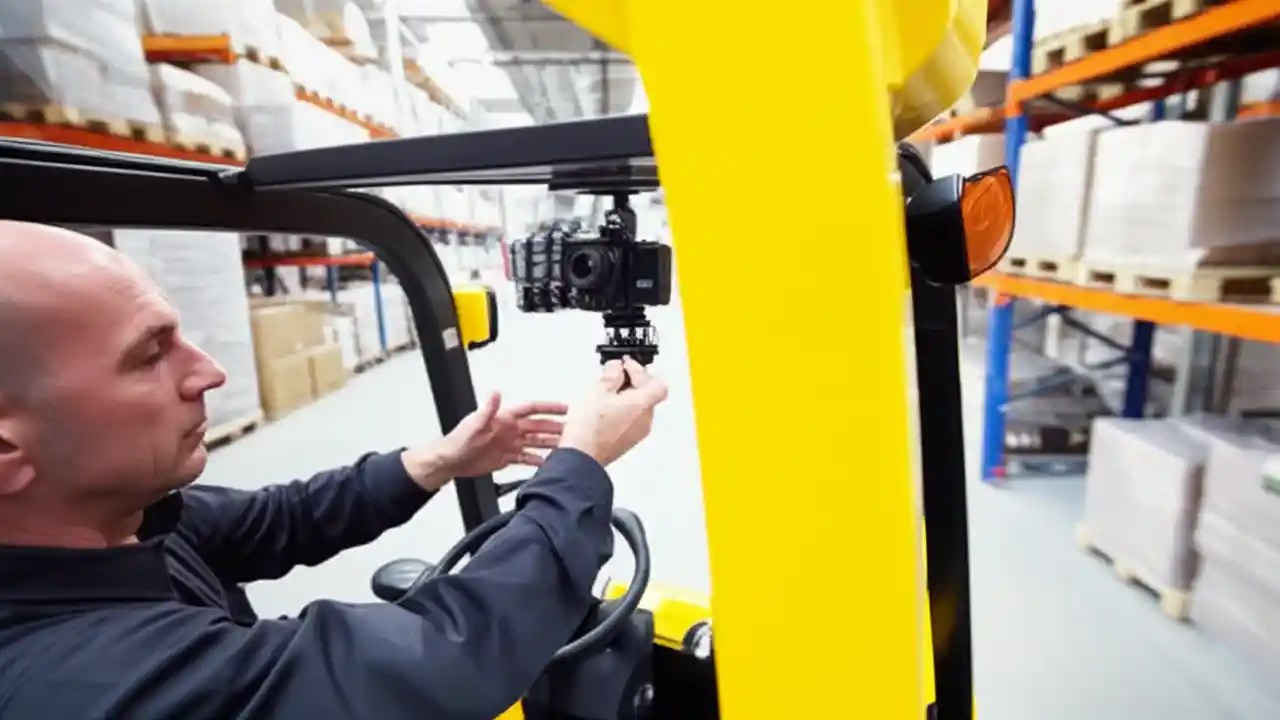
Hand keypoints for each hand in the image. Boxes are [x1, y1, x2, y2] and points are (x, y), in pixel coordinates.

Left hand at [401, 393, 568, 490]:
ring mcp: (509, 443)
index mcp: (504, 418)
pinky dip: (537, 460)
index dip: (549, 408)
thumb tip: (495, 393)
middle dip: (555, 427)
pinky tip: (547, 463)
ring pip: (536, 442)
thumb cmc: (458, 441)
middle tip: (572, 430)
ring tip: (565, 447)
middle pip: (538, 426)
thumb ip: (487, 409)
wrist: (450, 461)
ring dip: (550, 444)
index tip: (565, 408)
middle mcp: (509, 429)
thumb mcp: (473, 424)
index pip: (531, 409)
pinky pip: (526, 458)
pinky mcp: (506, 458)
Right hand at [559, 357, 668, 466]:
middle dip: (632, 382)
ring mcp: (637, 434)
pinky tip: (604, 410)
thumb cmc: (589, 427)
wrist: (581, 457)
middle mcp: (645, 420)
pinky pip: (631, 421)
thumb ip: (611, 374)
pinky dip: (622, 411)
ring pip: (639, 408)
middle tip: (615, 375)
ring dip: (626, 398)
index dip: (641, 370)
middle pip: (648, 395)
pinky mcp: (627, 442)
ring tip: (606, 393)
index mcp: (642, 404)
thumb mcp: (598, 390)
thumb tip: (617, 367)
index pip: (656, 382)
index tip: (626, 365)